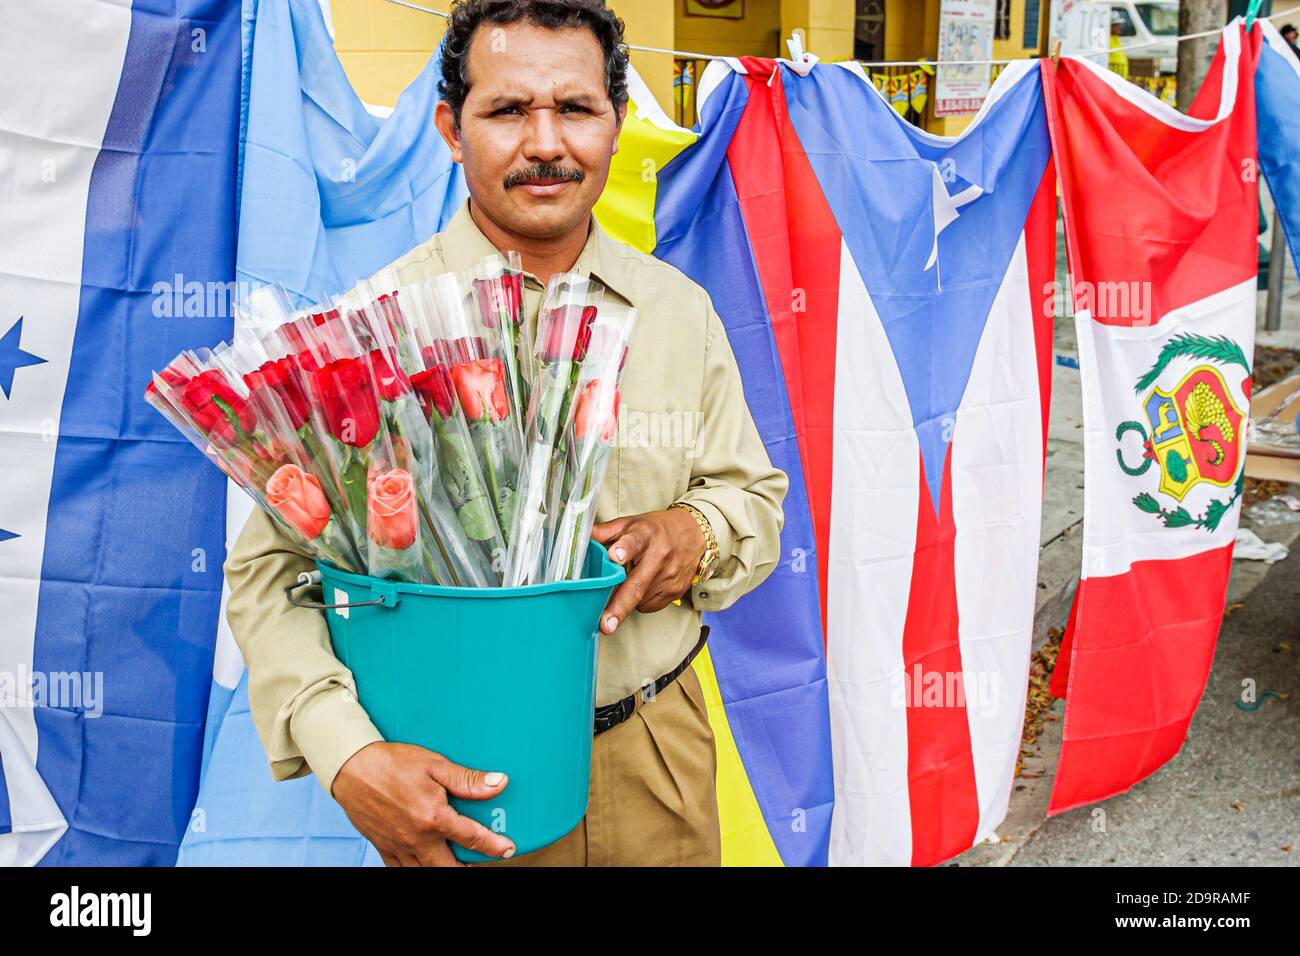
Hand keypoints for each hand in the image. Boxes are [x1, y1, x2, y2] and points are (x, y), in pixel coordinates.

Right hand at [331, 741, 515, 865]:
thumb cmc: (393, 763)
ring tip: (456, 863)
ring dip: (444, 870)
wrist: (352, 768)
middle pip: (449, 868)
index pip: (472, 838)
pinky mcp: (384, 848)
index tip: (507, 848)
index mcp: (433, 817)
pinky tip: (425, 863)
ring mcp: (399, 846)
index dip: (493, 845)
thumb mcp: (435, 765)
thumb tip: (499, 783)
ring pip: (426, 873)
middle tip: (480, 861)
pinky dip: (416, 870)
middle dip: (468, 868)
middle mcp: (417, 838)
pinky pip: (402, 871)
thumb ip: (467, 780)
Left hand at [590, 508, 705, 633]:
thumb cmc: (656, 529)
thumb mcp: (630, 523)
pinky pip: (649, 605)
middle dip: (620, 606)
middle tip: (606, 624)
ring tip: (629, 581)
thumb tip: (580, 538)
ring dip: (626, 599)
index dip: (623, 550)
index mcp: (645, 535)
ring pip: (639, 600)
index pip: (633, 542)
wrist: (694, 534)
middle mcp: (660, 556)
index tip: (614, 557)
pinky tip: (644, 585)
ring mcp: (670, 577)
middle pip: (637, 584)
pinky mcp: (676, 591)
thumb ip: (605, 531)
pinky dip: (640, 601)